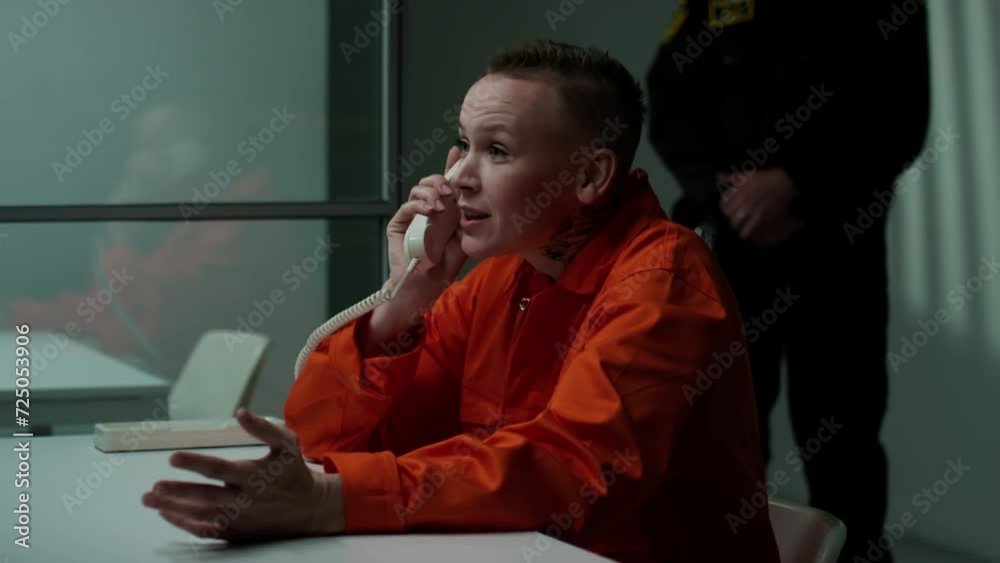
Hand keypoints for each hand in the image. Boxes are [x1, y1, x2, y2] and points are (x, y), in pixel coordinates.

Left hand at [141, 408, 344, 540]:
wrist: (308, 508)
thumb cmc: (292, 472)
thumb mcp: (286, 444)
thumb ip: (264, 428)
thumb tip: (241, 412)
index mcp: (253, 475)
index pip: (219, 469)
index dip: (195, 464)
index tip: (173, 457)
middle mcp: (244, 500)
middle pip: (205, 496)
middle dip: (178, 492)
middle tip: (155, 486)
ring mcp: (238, 518)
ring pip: (201, 515)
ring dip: (173, 508)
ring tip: (149, 499)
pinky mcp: (235, 531)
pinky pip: (205, 531)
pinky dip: (184, 525)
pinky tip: (166, 514)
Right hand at [385, 146, 466, 293]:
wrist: (428, 284)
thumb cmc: (446, 264)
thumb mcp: (464, 237)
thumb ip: (467, 217)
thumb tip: (476, 194)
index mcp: (444, 209)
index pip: (447, 184)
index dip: (451, 166)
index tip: (458, 152)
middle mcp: (427, 209)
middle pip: (431, 182)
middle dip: (440, 180)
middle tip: (450, 190)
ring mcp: (412, 216)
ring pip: (418, 190)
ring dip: (431, 193)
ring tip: (441, 205)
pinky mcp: (398, 224)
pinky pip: (407, 207)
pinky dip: (419, 204)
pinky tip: (430, 210)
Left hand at [718, 168, 800, 243]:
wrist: (783, 183)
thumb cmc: (764, 179)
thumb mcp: (746, 175)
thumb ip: (731, 177)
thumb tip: (718, 175)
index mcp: (738, 190)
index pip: (723, 203)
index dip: (723, 208)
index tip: (726, 209)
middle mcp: (743, 199)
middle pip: (728, 214)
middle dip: (729, 216)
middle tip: (732, 218)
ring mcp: (752, 208)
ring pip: (736, 222)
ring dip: (735, 225)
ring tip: (737, 226)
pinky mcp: (761, 215)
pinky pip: (749, 227)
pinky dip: (745, 232)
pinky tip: (743, 235)